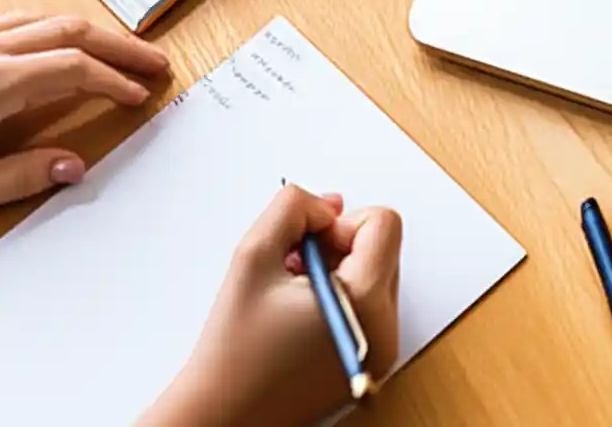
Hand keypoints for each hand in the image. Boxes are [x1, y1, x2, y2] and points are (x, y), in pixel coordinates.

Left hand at [0, 13, 167, 221]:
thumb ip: (16, 180)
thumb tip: (71, 167)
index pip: (72, 68)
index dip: (114, 80)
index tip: (138, 94)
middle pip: (67, 30)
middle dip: (118, 46)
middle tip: (153, 61)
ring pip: (42, 19)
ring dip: (88, 32)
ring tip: (117, 50)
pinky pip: (14, 21)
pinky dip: (52, 28)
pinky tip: (61, 43)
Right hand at [141, 184, 402, 426]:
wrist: (224, 416)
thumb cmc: (233, 348)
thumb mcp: (252, 255)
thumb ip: (292, 208)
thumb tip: (328, 205)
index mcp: (365, 303)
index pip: (384, 223)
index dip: (341, 223)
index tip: (307, 248)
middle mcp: (386, 329)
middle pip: (383, 248)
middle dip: (338, 247)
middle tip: (293, 269)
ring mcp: (384, 350)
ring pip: (376, 275)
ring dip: (337, 271)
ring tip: (292, 294)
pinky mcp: (372, 361)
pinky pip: (370, 307)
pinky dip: (339, 299)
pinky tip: (300, 315)